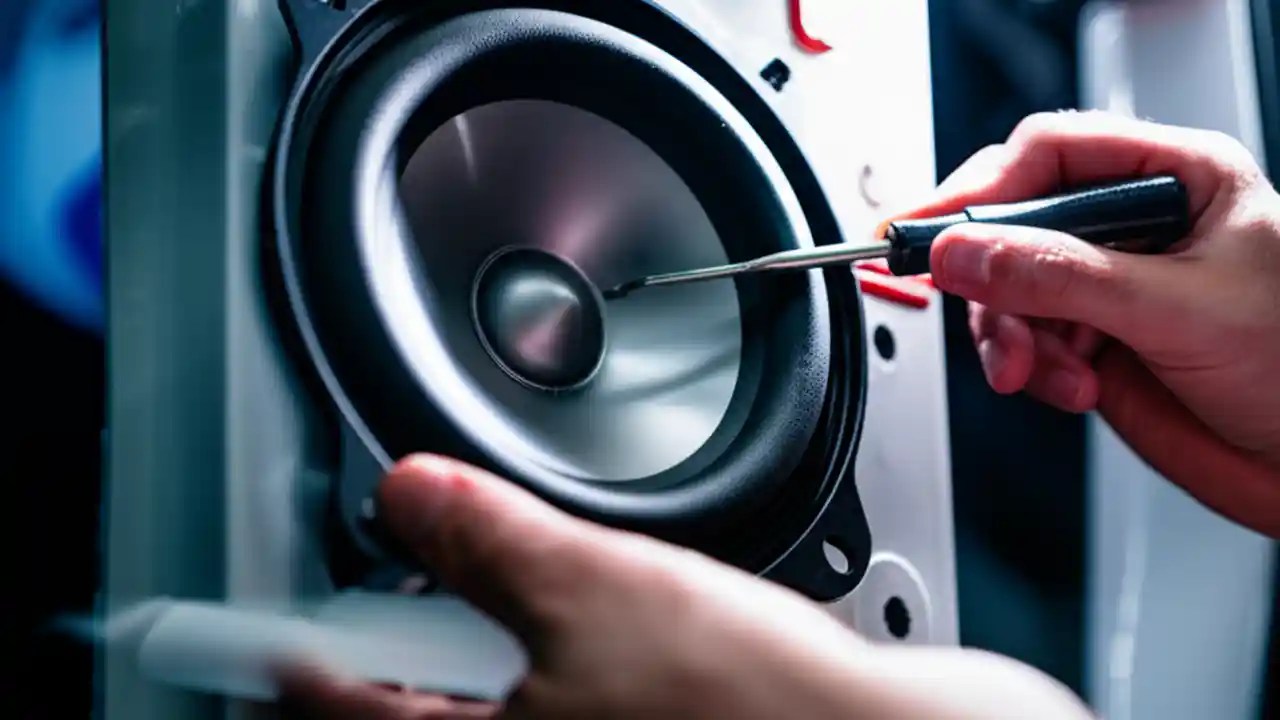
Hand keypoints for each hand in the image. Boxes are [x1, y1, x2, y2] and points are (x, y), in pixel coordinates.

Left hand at [280, 454, 1091, 718]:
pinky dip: (536, 671)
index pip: (338, 712)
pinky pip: (553, 715)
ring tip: (475, 605)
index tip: (253, 627)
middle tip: (374, 597)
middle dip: (379, 656)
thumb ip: (486, 540)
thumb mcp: (597, 591)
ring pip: (485, 715)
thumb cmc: (759, 708)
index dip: (287, 655)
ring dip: (461, 660)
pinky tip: (573, 631)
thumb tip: (413, 490)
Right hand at [912, 110, 1279, 535]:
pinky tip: (1072, 385)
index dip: (983, 189)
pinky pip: (1023, 338)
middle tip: (993, 321)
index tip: (935, 235)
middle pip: (1013, 223)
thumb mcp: (1176, 309)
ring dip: (1011, 336)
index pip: (1050, 154)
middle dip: (994, 280)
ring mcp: (1109, 285)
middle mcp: (1134, 225)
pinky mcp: (1092, 341)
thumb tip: (964, 253)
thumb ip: (1060, 278)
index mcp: (1176, 178)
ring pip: (1008, 288)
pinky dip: (1030, 368)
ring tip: (1046, 371)